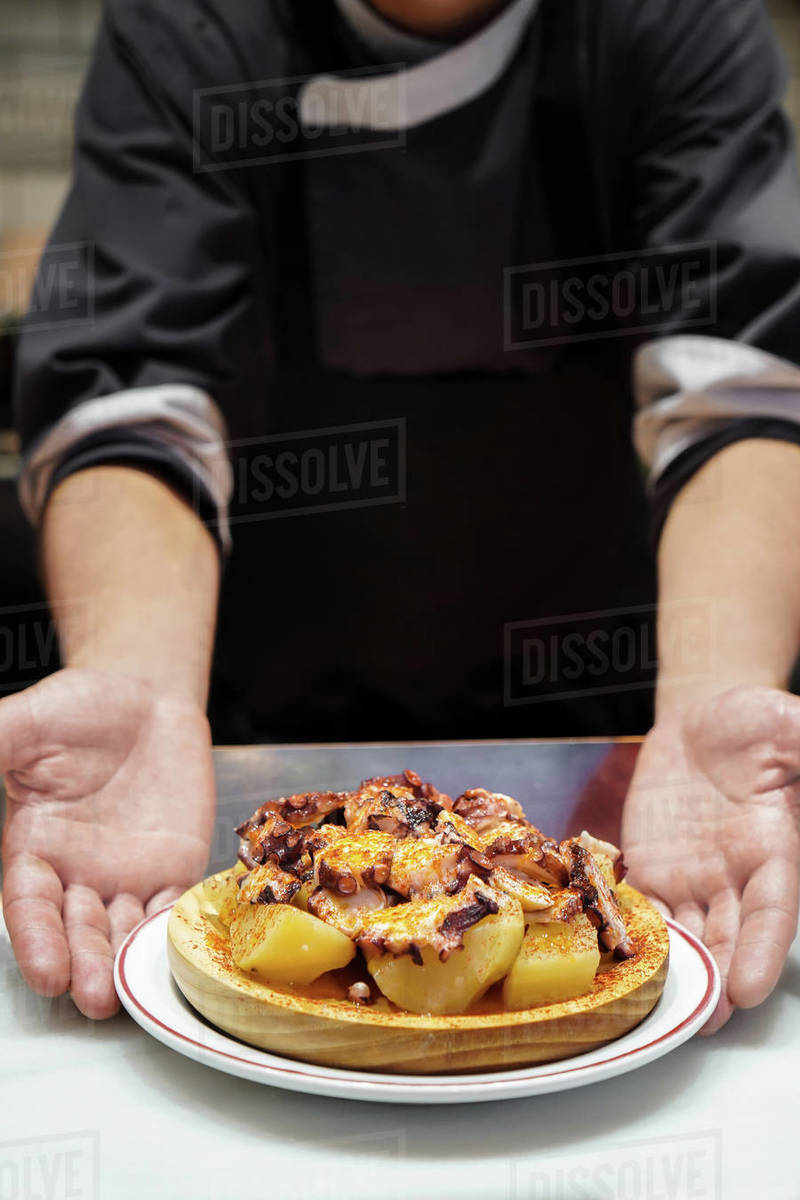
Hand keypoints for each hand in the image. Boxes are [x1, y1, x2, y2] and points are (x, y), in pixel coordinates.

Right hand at [1, 668, 214, 1017]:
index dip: (38, 941)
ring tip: (126, 993)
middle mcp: (79, 872)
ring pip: (123, 929)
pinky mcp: (175, 865)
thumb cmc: (77, 707)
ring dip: (123, 962)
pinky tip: (174, 953)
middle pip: (78, 930)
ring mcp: (129, 873)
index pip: (31, 906)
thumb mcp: (24, 725)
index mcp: (36, 847)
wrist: (144, 693)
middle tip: (92, 999)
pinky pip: (174, 906)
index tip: (47, 973)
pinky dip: (173, 931)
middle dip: (85, 965)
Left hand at [622, 686, 799, 1032]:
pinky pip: (639, 906)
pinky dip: (629, 933)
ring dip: (676, 970)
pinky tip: (616, 960)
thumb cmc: (757, 723)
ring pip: (686, 933)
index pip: (773, 913)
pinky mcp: (650, 866)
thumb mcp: (791, 727)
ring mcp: (690, 875)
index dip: (762, 951)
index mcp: (774, 850)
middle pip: (729, 937)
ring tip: (662, 1009)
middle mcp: (734, 876)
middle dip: (718, 978)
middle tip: (704, 1020)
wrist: (704, 719)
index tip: (751, 989)